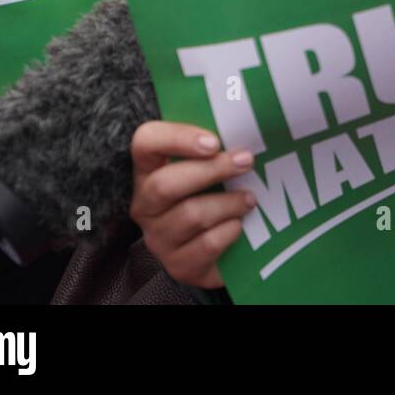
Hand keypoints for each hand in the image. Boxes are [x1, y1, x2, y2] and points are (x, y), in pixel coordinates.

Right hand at [129, 121, 255, 288]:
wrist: (219, 250)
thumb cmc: (214, 194)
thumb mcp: (210, 168)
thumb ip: (216, 149)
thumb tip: (247, 129)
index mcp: (149, 170)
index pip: (145, 143)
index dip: (177, 138)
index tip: (214, 141)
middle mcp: (146, 204)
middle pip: (165, 184)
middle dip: (212, 170)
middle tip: (246, 161)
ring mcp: (158, 237)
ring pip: (191, 215)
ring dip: (228, 203)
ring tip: (249, 198)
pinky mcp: (178, 265)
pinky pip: (206, 245)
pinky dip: (229, 232)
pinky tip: (239, 225)